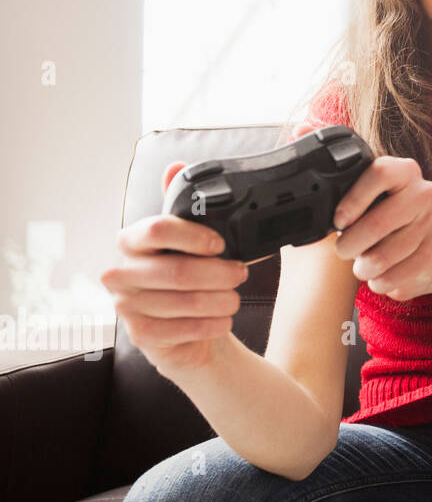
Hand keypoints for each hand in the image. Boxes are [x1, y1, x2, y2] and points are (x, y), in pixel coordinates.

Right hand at [101, 161, 247, 375]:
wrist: (182, 328)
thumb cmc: (186, 277)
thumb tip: (175, 166)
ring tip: (234, 297)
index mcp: (131, 241)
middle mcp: (121, 273)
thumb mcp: (186, 239)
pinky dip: (214, 324)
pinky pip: (186, 328)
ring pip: (187, 301)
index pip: (157, 229)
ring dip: (222, 300)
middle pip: (178, 270)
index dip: (194, 236)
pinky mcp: (141, 335)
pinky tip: (221, 320)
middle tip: (241, 272)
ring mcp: (127, 306)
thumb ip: (180, 205)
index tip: (221, 243)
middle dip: (220, 273)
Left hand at [330, 152, 431, 301]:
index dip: (355, 199)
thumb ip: (328, 163)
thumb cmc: (376, 211)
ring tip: (359, 267)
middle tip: (341, 250)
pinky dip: (387, 281)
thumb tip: (302, 128)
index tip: (337, 221)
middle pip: (384, 219)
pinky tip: (378, 279)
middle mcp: (424, 192)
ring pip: (393, 252)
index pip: (381, 173)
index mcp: (402, 170)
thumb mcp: (354, 188)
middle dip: (354, 243)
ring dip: (368, 266)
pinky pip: (408, 273)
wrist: (419, 239)